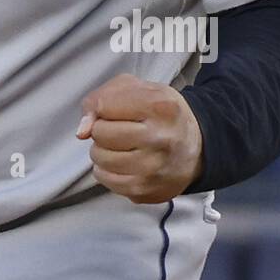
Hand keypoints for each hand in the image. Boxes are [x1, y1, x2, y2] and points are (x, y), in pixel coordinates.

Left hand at [76, 74, 204, 203]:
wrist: (197, 146)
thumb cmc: (160, 112)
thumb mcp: (136, 88)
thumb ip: (100, 98)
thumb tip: (82, 131)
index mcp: (159, 106)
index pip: (103, 106)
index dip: (103, 107)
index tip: (116, 111)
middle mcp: (160, 138)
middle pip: (101, 133)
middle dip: (102, 130)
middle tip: (118, 130)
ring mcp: (154, 168)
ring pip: (101, 159)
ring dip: (102, 151)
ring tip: (119, 146)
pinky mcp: (147, 190)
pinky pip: (107, 181)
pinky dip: (107, 171)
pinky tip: (121, 163)